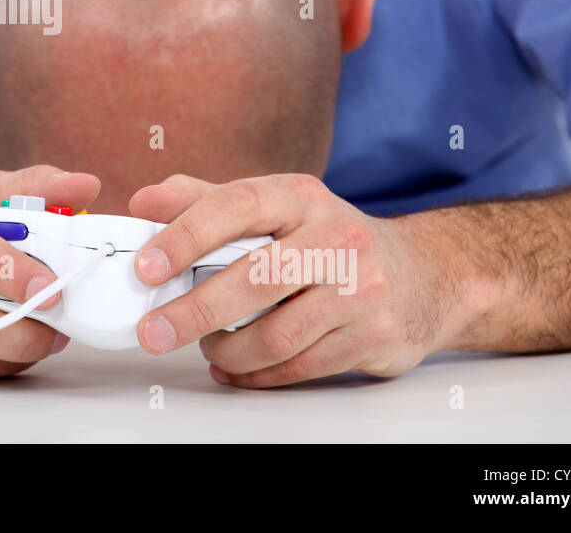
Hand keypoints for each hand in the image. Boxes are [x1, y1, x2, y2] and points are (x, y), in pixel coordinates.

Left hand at [129, 173, 456, 386]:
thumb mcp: (276, 206)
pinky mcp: (374, 335)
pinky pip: (300, 366)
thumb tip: (146, 201)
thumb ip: (207, 199)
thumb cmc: (330, 240)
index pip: (236, 205)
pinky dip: (257, 374)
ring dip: (227, 350)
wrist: (425, 274)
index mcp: (301, 196)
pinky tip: (236, 368)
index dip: (185, 235)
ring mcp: (360, 288)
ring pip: (276, 334)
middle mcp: (336, 237)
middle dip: (194, 312)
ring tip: (207, 347)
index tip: (145, 266)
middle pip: (254, 280)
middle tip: (153, 332)